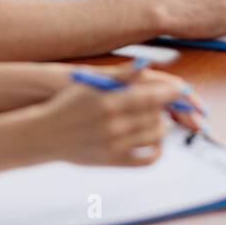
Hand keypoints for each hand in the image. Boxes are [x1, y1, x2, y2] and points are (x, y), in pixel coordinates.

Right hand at [31, 63, 184, 165]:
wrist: (45, 134)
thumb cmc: (68, 103)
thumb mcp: (92, 84)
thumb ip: (122, 74)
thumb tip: (147, 63)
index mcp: (111, 103)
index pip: (152, 97)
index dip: (170, 93)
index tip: (180, 89)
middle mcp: (114, 126)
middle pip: (155, 116)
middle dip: (167, 108)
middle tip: (170, 102)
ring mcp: (114, 146)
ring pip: (153, 136)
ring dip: (163, 126)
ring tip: (162, 119)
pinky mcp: (112, 161)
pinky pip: (145, 160)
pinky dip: (156, 152)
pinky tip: (157, 143)